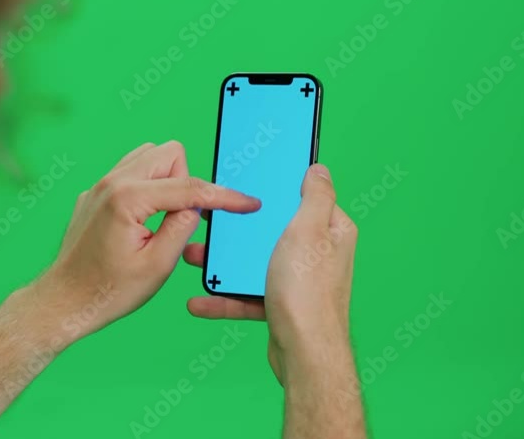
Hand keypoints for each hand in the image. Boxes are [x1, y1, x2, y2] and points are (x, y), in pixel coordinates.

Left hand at [32, 141, 261, 344]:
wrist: (65, 301)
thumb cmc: (109, 291)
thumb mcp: (158, 266)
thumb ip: (182, 227)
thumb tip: (196, 205)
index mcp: (128, 199)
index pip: (189, 186)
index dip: (224, 197)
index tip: (248, 204)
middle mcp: (111, 183)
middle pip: (168, 154)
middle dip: (185, 182)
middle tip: (182, 219)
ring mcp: (99, 186)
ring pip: (148, 157)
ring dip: (166, 181)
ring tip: (163, 220)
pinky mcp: (93, 195)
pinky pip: (130, 173)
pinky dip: (146, 188)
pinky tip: (144, 222)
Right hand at [184, 164, 357, 382]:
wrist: (303, 353)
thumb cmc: (309, 293)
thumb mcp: (309, 230)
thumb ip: (315, 196)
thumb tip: (318, 170)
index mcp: (329, 230)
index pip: (304, 196)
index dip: (277, 186)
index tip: (250, 178)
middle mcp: (316, 253)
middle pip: (270, 229)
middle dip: (237, 228)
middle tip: (210, 219)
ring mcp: (297, 280)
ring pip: (253, 262)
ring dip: (223, 263)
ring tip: (194, 257)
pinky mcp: (280, 304)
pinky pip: (247, 294)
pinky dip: (224, 297)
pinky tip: (200, 299)